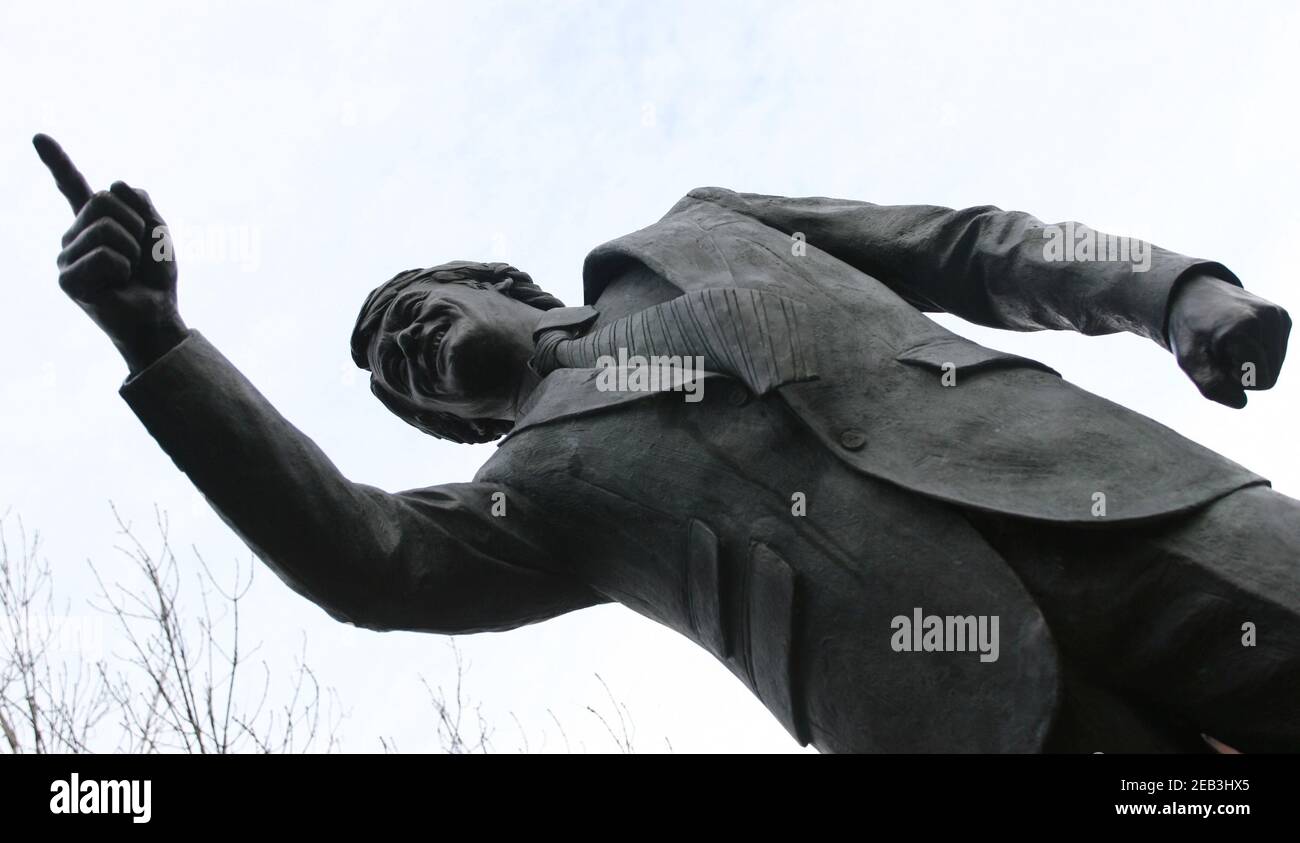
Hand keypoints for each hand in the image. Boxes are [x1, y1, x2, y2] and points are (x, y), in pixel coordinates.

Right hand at [34, 133, 186, 372]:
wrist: (158, 314)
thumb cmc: (155, 276)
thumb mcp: (157, 231)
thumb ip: (141, 203)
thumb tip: (114, 183)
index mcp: (95, 222)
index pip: (72, 187)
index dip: (57, 162)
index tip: (38, 137)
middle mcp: (74, 236)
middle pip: (104, 201)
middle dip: (136, 225)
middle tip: (138, 255)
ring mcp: (67, 256)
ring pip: (106, 228)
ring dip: (133, 249)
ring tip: (128, 272)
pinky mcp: (67, 279)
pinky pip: (105, 256)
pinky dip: (124, 269)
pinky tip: (117, 285)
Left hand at [1167, 273, 1290, 407]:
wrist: (1191, 295)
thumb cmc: (1190, 331)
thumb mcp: (1189, 361)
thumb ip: (1212, 386)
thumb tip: (1242, 402)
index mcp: (1245, 329)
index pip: (1260, 382)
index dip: (1235, 378)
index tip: (1215, 357)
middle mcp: (1267, 318)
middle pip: (1270, 376)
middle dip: (1244, 371)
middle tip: (1220, 350)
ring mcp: (1277, 315)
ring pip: (1275, 365)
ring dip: (1250, 361)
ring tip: (1229, 341)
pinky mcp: (1281, 316)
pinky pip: (1277, 353)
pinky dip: (1258, 350)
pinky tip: (1240, 336)